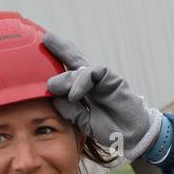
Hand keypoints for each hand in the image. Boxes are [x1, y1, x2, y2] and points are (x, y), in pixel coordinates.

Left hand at [43, 32, 162, 162]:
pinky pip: (93, 74)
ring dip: (66, 77)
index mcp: (84, 90)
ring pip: (81, 69)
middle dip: (60, 48)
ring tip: (53, 86)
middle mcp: (92, 81)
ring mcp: (102, 79)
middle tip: (46, 38)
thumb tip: (54, 98)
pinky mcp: (112, 79)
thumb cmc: (111, 129)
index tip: (39, 56)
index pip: (68, 72)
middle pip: (74, 60)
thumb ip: (71, 110)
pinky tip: (74, 94)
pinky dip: (81, 83)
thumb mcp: (85, 122)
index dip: (55, 63)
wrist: (133, 135)